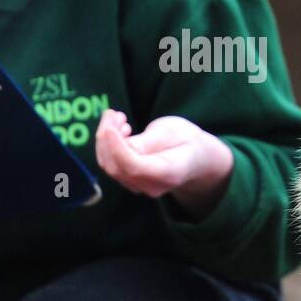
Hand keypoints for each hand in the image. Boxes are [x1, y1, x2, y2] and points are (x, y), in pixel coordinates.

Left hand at [95, 109, 233, 220]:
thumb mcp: (174, 132)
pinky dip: (108, 144)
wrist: (196, 158)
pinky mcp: (130, 181)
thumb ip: (149, 141)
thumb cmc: (186, 141)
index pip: (134, 166)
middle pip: (116, 167)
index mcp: (168, 173)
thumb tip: (122, 145)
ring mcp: (140, 187)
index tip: (109, 128)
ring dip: (105, 139)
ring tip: (118, 117)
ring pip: (109, 165)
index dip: (117, 148)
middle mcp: (152, 186)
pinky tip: (120, 128)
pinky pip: (111, 164)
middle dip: (106, 137)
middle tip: (112, 113)